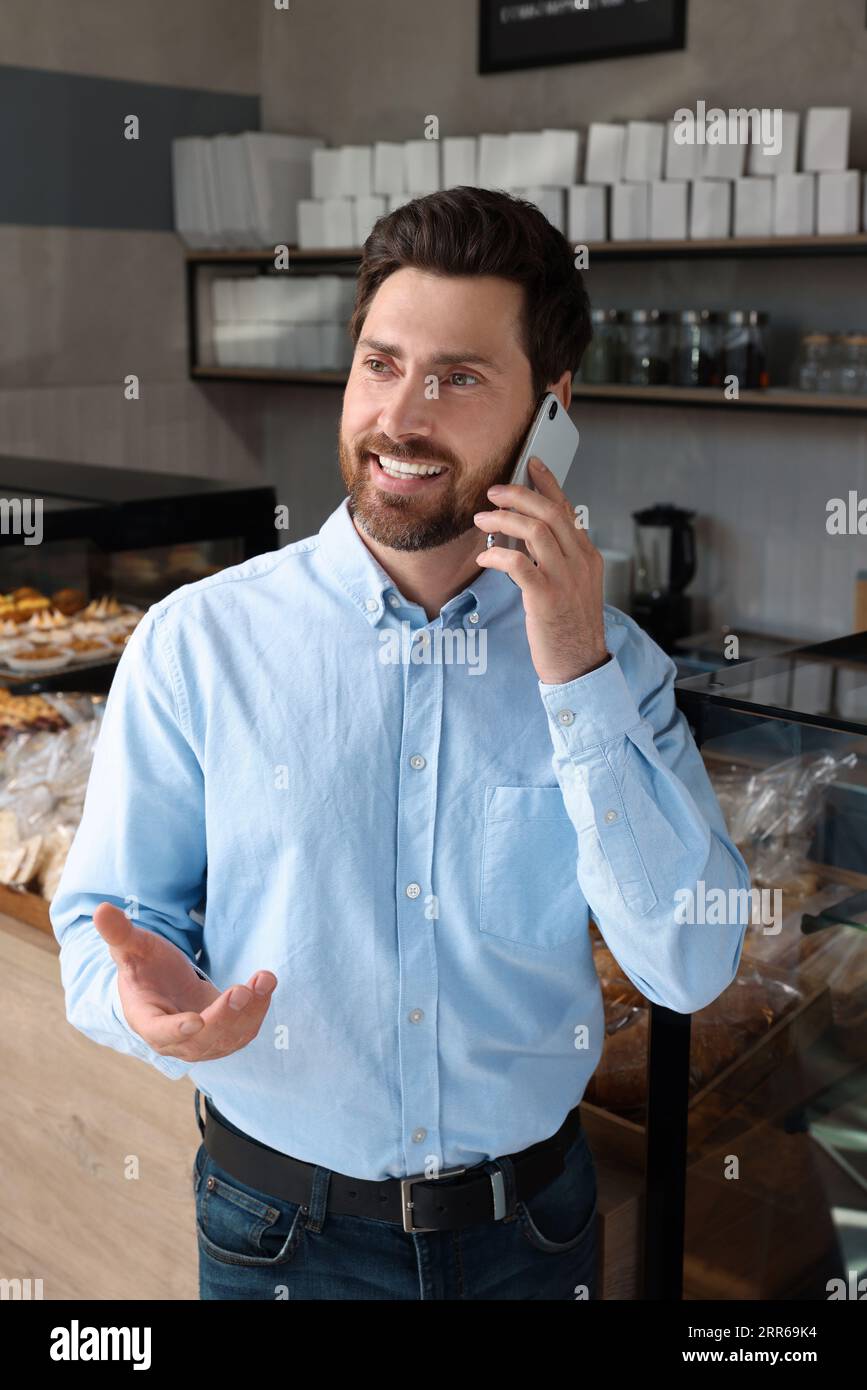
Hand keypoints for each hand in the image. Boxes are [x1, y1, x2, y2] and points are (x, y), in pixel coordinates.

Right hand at [93, 901, 276, 1061]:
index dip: (177, 1030)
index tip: (196, 1021)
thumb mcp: (132, 948)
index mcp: (147, 1021)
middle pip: (202, 1039)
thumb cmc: (145, 967)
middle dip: (224, 1016)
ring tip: (264, 980)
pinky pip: (245, 1030)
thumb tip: (101, 908)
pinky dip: (259, 1009)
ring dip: (250, 1011)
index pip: (161, 1032)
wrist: (163, 987)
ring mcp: (203, 1042)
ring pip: (229, 1037)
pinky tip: (266, 984)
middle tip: (241, 990)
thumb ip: (119, 933)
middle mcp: (176, 1040)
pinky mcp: (225, 1036)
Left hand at [473, 456, 609, 684]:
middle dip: (519, 494)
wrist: (580, 664)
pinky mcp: (546, 598)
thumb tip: (528, 533)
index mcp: (588, 556)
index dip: (548, 482)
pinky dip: (499, 554)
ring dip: (504, 519)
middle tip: (493, 491)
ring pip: (535, 531)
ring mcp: (565, 579)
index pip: (568, 508)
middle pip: (550, 512)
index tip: (531, 464)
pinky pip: (519, 564)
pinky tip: (486, 556)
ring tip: (483, 519)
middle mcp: (580, 562)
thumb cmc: (570, 628)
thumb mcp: (575, 586)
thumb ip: (559, 558)